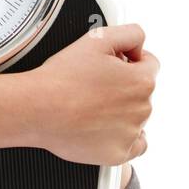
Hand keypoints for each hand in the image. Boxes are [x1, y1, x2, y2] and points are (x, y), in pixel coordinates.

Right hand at [26, 23, 157, 166]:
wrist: (38, 109)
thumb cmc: (63, 77)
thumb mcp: (98, 38)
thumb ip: (131, 34)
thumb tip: (139, 45)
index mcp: (142, 81)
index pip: (149, 65)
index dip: (129, 61)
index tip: (112, 67)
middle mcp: (142, 109)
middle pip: (142, 91)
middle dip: (124, 86)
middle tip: (95, 86)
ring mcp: (131, 133)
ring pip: (136, 117)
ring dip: (121, 110)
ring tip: (91, 106)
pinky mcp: (118, 154)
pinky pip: (134, 145)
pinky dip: (123, 137)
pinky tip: (104, 127)